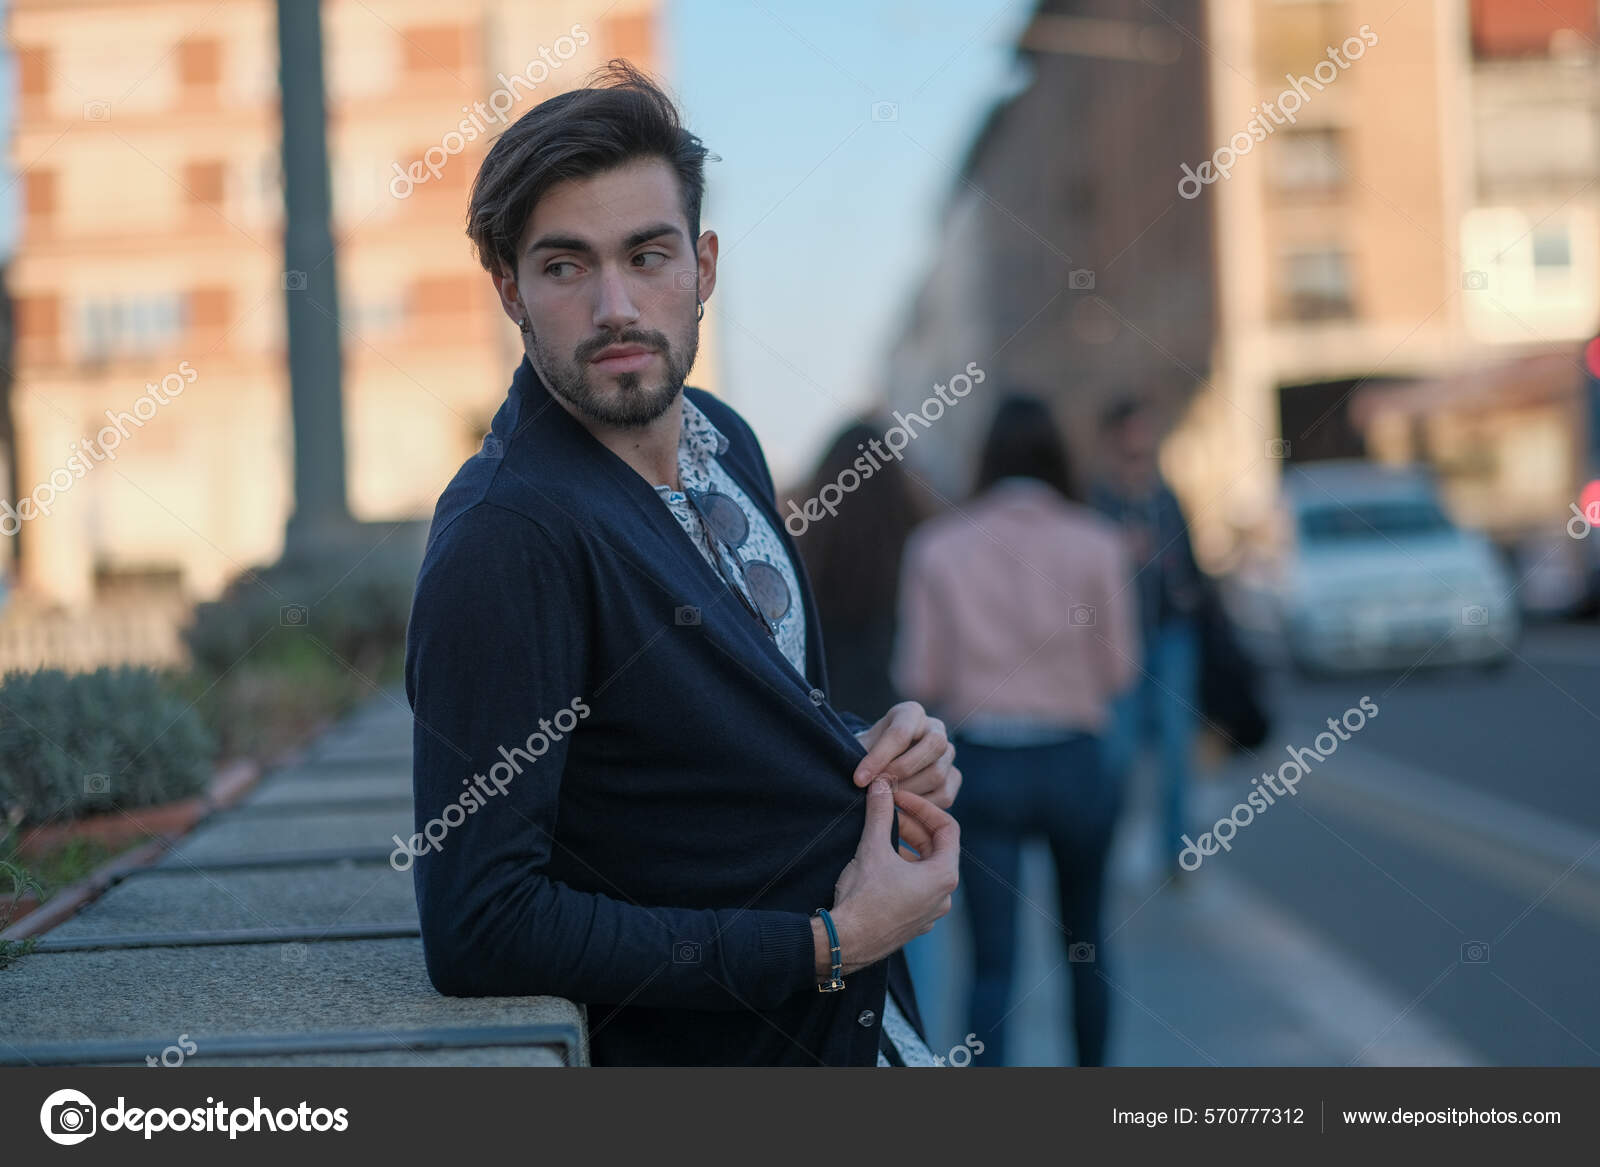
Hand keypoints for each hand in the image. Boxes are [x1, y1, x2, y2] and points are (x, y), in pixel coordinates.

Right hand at [816, 779, 958, 977]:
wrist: (845, 941)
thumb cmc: (863, 897)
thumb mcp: (873, 847)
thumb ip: (880, 813)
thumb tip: (881, 786)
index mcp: (943, 876)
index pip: (947, 828)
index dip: (924, 807)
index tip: (901, 799)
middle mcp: (944, 896)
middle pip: (936, 848)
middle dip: (912, 826)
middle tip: (887, 812)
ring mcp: (930, 913)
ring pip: (925, 869)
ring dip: (906, 848)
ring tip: (880, 836)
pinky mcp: (914, 923)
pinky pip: (916, 889)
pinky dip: (903, 870)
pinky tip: (879, 865)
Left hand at [852, 700, 960, 809]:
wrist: (880, 764)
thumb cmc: (867, 752)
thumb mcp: (860, 747)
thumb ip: (862, 758)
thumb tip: (863, 780)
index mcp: (911, 713)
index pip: (900, 733)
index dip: (879, 758)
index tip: (859, 780)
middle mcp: (936, 728)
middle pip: (933, 746)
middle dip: (901, 772)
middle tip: (878, 789)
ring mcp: (948, 753)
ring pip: (938, 773)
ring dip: (909, 792)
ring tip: (886, 800)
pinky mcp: (954, 777)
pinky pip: (944, 795)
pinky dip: (921, 807)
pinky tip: (900, 809)